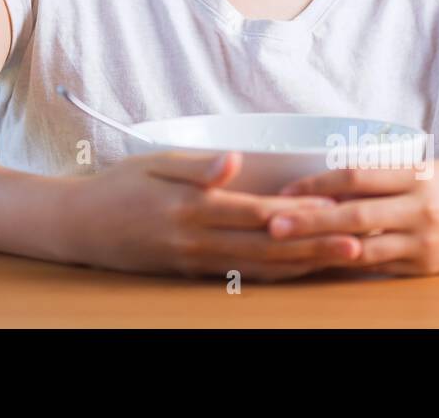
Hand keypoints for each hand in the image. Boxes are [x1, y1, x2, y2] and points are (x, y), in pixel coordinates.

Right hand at [59, 149, 364, 281]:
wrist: (79, 226)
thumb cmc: (117, 187)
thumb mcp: (154, 164)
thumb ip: (197, 166)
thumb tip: (234, 160)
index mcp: (193, 207)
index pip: (257, 212)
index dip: (298, 214)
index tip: (334, 209)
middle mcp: (199, 240)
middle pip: (268, 246)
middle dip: (315, 246)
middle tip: (358, 243)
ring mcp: (196, 263)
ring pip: (260, 269)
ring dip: (303, 266)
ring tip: (341, 260)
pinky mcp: (192, 274)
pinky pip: (242, 278)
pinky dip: (275, 276)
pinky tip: (299, 272)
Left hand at [267, 161, 438, 275]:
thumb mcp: (426, 169)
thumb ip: (383, 176)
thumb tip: (327, 182)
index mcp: (415, 174)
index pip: (356, 175)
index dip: (316, 182)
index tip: (285, 188)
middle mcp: (419, 206)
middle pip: (353, 212)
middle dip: (308, 218)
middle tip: (271, 221)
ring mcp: (424, 239)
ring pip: (363, 245)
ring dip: (322, 246)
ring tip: (288, 247)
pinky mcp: (428, 266)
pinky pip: (381, 265)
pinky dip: (350, 263)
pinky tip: (324, 263)